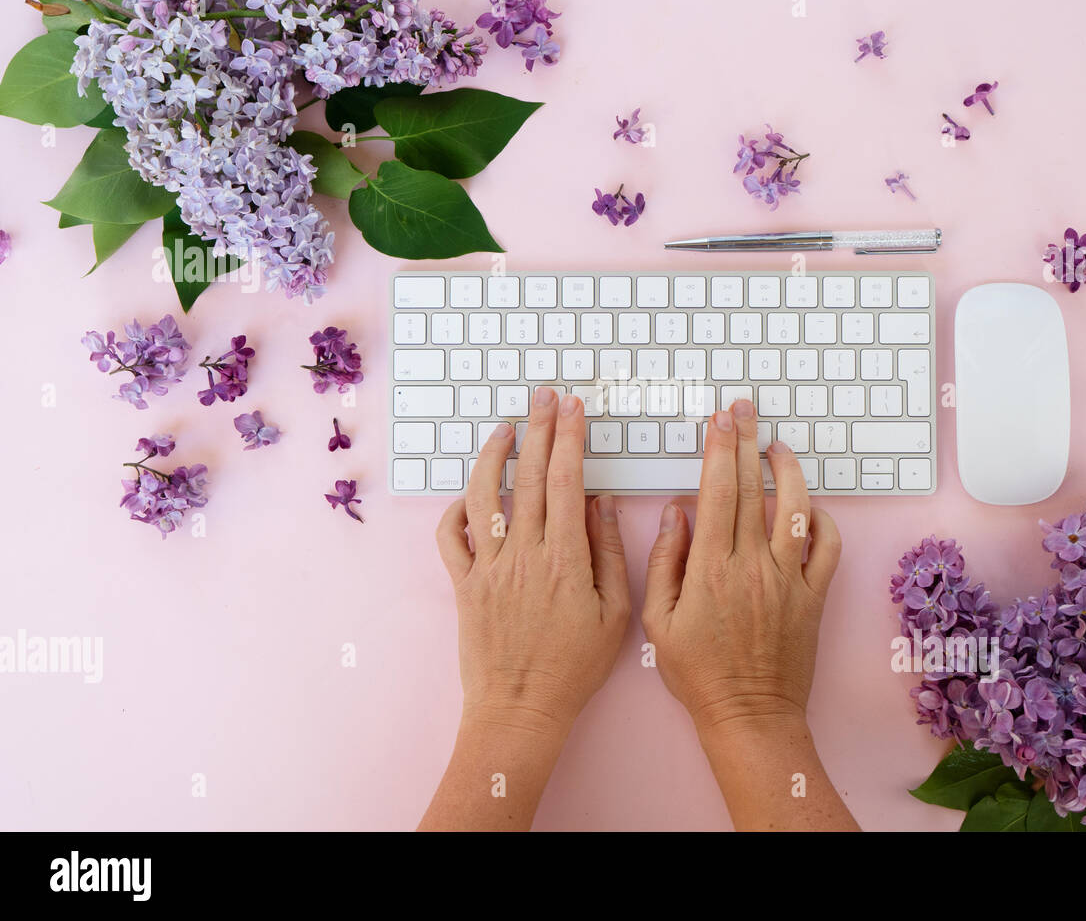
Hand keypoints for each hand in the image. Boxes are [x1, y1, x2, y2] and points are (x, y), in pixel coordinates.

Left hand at [421, 389, 629, 829]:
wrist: (521, 709)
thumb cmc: (574, 668)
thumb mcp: (615, 614)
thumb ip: (608, 553)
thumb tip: (600, 503)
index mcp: (565, 559)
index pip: (567, 480)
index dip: (569, 437)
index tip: (572, 407)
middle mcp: (523, 554)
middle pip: (530, 476)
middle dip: (538, 428)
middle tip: (543, 396)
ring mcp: (488, 568)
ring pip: (485, 495)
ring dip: (493, 456)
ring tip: (504, 429)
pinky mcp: (463, 585)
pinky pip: (450, 538)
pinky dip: (456, 510)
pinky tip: (470, 496)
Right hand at [642, 398, 855, 829]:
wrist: (749, 715)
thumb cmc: (698, 673)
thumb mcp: (658, 620)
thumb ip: (666, 560)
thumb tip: (676, 513)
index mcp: (710, 568)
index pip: (717, 491)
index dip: (718, 449)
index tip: (719, 420)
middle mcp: (753, 566)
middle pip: (752, 488)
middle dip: (746, 441)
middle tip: (744, 409)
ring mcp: (788, 579)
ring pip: (795, 508)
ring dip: (787, 470)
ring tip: (777, 447)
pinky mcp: (813, 596)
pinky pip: (827, 547)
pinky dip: (820, 520)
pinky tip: (806, 507)